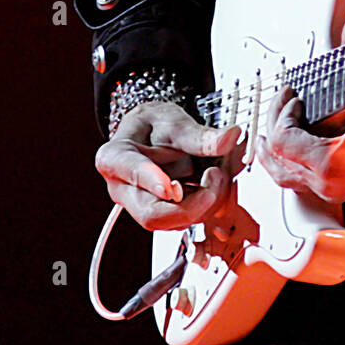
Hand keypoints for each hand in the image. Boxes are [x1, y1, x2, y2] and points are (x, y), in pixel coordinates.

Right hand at [95, 101, 240, 230]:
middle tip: (215, 176)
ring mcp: (142, 205)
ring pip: (173, 222)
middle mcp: (124, 189)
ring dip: (205, 203)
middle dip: (192, 204)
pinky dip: (207, 205)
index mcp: (115, 158)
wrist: (154, 132)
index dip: (151, 181)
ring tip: (218, 172)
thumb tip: (229, 138)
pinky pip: (185, 220)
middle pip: (152, 214)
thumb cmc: (155, 125)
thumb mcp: (175, 122)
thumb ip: (199, 134)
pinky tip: (215, 183)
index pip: (130, 172)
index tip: (171, 187)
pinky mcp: (162, 214)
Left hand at [256, 85, 344, 202]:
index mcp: (330, 163)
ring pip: (284, 177)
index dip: (283, 112)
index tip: (295, 94)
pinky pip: (300, 182)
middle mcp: (327, 182)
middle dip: (273, 127)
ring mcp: (333, 189)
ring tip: (266, 132)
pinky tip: (289, 148)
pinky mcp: (340, 189)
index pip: (283, 140)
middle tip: (281, 103)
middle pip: (277, 159)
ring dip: (273, 152)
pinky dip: (288, 163)